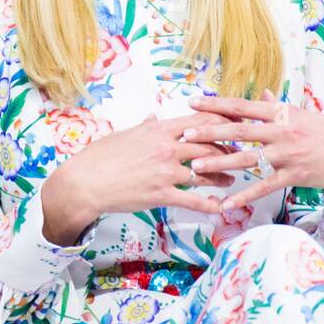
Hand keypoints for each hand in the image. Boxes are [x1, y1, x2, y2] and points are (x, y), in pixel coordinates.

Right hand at [53, 110, 242, 223]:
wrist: (85, 183)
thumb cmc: (100, 156)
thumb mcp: (124, 134)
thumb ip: (145, 125)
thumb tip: (155, 116)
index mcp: (159, 130)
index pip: (199, 122)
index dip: (221, 123)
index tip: (232, 126)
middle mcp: (166, 148)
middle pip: (209, 147)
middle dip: (227, 151)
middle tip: (238, 155)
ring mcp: (166, 172)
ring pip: (205, 173)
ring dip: (222, 177)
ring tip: (231, 179)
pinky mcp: (162, 195)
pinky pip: (192, 200)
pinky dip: (209, 204)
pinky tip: (220, 207)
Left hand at [183, 88, 323, 212]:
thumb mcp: (301, 114)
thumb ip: (276, 106)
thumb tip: (260, 93)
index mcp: (280, 112)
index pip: (242, 106)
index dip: (215, 104)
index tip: (192, 102)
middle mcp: (281, 130)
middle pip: (238, 130)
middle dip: (209, 132)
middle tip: (184, 134)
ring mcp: (287, 154)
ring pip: (247, 159)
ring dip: (219, 164)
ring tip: (195, 168)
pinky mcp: (294, 175)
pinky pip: (263, 186)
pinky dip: (244, 196)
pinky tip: (226, 203)